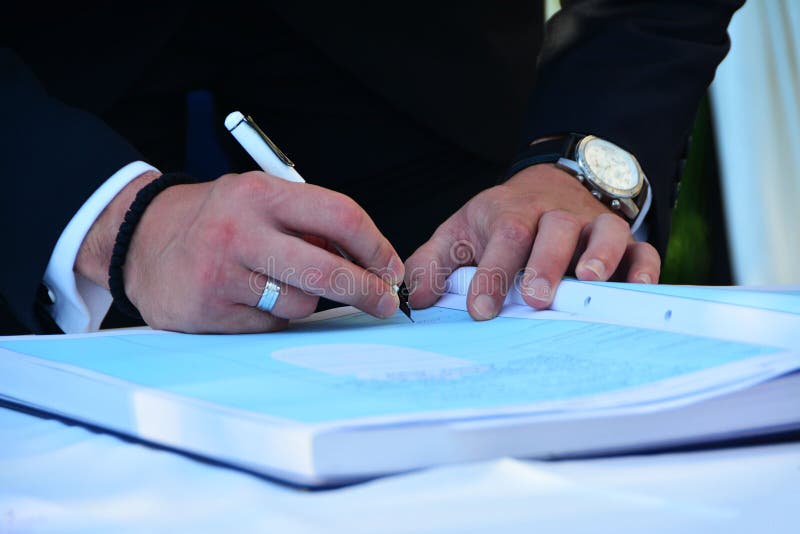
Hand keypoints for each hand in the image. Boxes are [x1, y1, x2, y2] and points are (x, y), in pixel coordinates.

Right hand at [76, 171, 402, 332]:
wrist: (140, 239)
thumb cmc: (218, 220)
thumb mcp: (261, 200)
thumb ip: (310, 224)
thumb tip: (369, 262)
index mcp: (262, 193)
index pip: (340, 217)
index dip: (376, 246)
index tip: (391, 268)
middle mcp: (240, 230)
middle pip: (327, 270)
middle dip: (367, 291)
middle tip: (385, 303)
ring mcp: (221, 272)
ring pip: (300, 303)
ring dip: (304, 301)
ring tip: (275, 282)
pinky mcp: (208, 310)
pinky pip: (269, 325)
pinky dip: (271, 317)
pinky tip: (247, 298)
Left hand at [405, 164, 660, 319]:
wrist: (547, 186)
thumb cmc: (500, 221)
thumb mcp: (460, 233)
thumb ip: (434, 263)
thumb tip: (418, 297)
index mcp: (509, 214)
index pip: (502, 237)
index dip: (493, 273)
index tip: (481, 309)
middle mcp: (553, 217)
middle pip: (553, 230)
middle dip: (544, 263)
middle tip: (536, 297)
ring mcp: (591, 226)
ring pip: (604, 232)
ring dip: (599, 256)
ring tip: (588, 282)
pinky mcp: (623, 240)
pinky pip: (642, 249)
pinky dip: (644, 268)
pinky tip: (635, 289)